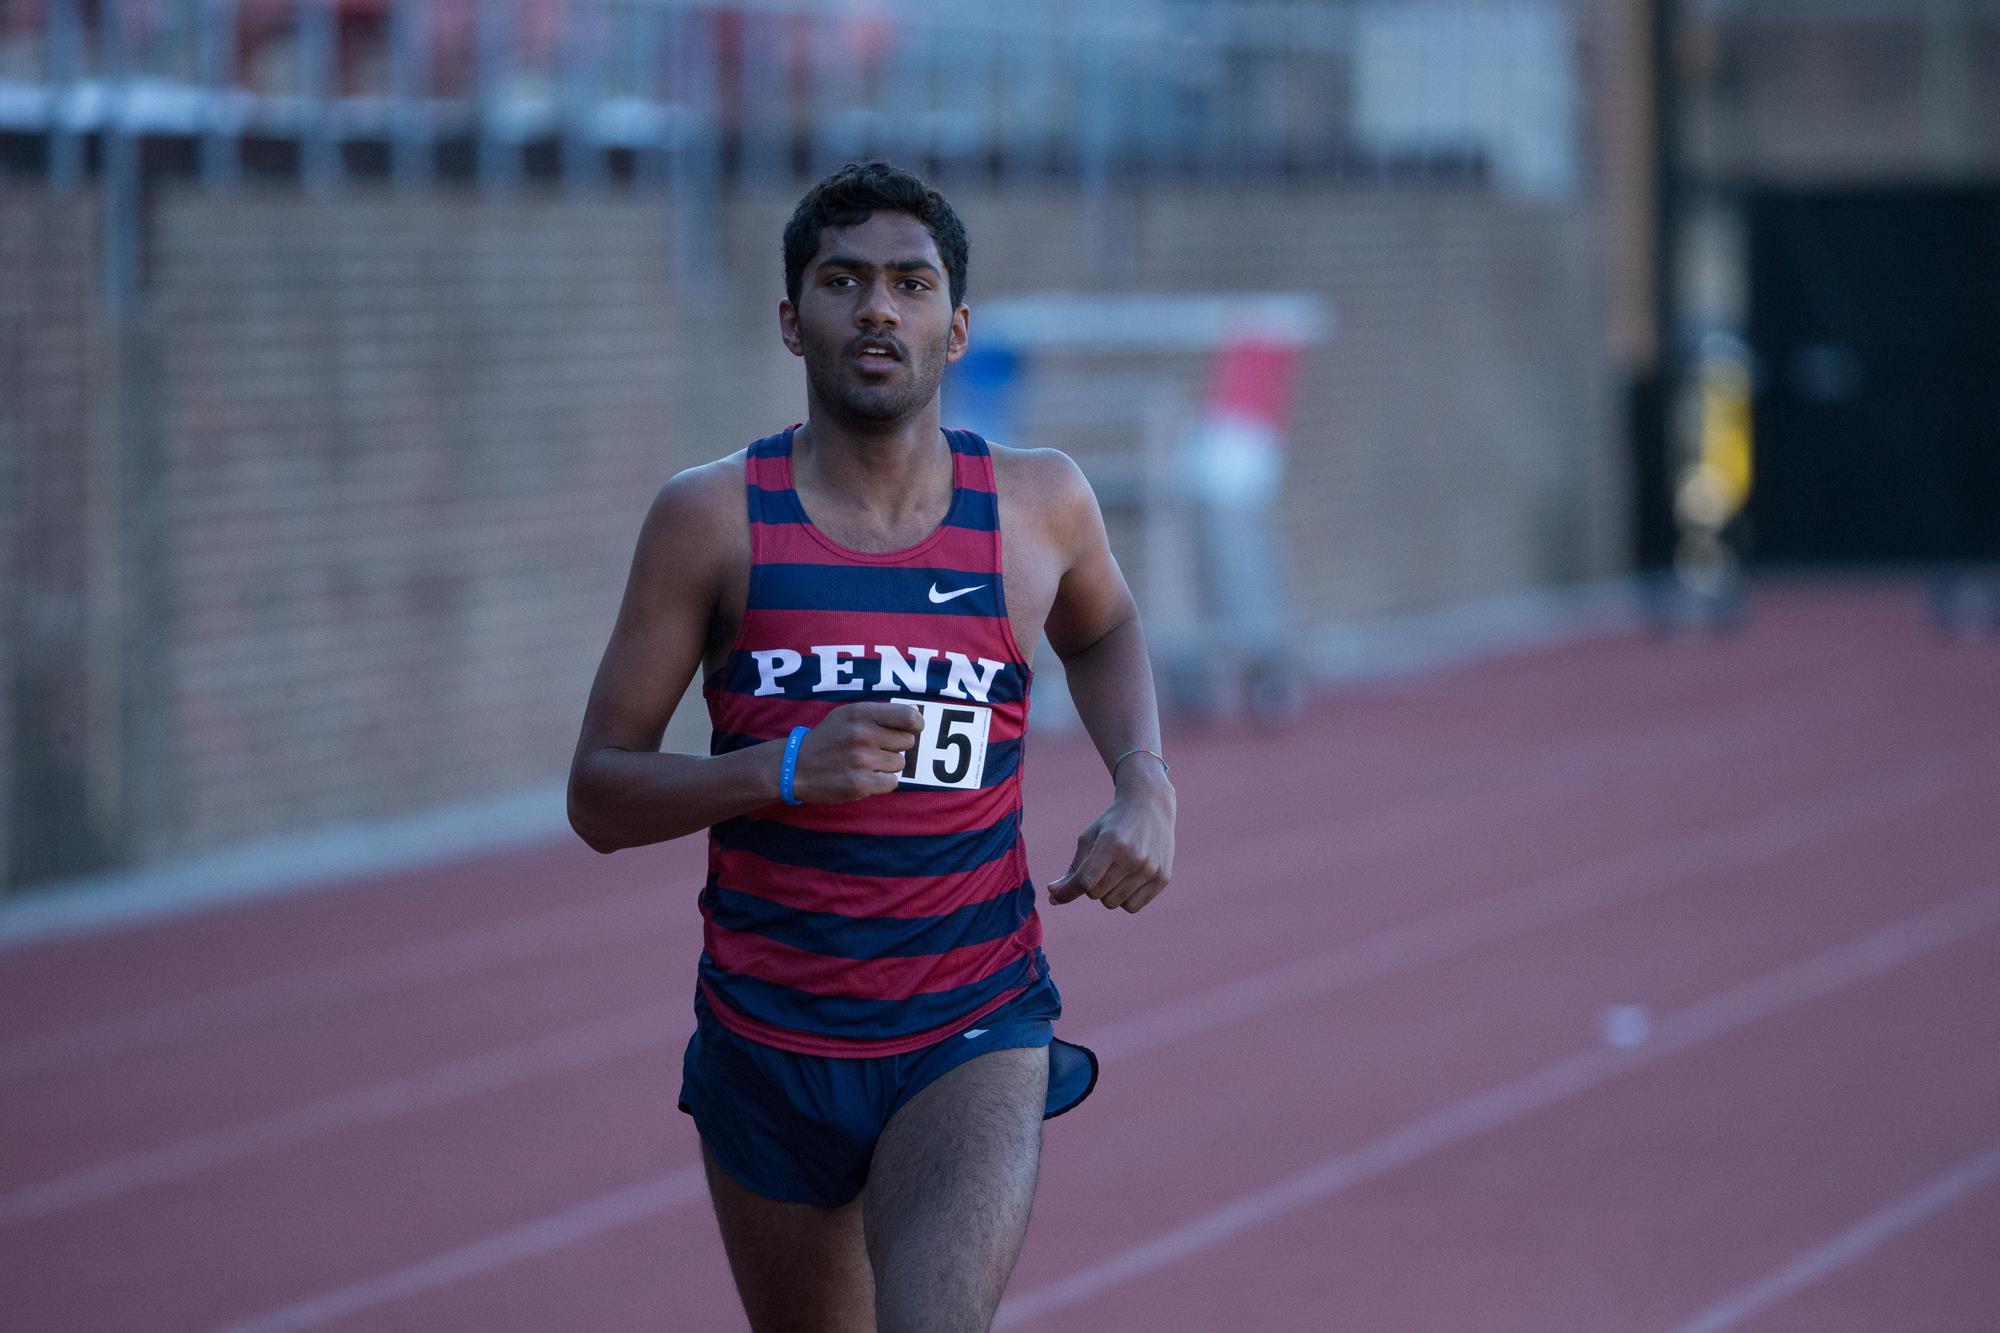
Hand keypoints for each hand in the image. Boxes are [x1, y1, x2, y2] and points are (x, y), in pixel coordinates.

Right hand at [788, 702, 922, 802]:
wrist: (796, 766)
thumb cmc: (827, 739)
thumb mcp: (847, 715)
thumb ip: (879, 714)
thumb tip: (915, 715)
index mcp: (861, 714)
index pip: (908, 717)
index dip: (916, 725)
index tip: (911, 730)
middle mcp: (862, 734)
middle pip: (907, 742)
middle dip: (896, 747)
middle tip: (876, 749)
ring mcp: (861, 760)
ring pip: (900, 764)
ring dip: (887, 766)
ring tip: (865, 763)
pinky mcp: (860, 783)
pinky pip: (892, 783)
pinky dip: (882, 782)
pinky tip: (865, 776)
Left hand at [1048, 772, 1174, 911]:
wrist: (1151, 806)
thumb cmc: (1113, 823)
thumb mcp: (1089, 837)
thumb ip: (1073, 869)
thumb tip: (1053, 897)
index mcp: (1112, 843)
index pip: (1085, 880)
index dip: (1067, 891)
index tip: (1055, 895)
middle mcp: (1134, 857)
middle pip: (1096, 894)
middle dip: (1090, 885)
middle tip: (1099, 866)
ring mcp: (1151, 869)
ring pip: (1113, 903)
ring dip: (1107, 893)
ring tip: (1115, 871)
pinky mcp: (1163, 878)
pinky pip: (1132, 907)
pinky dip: (1124, 899)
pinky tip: (1128, 879)